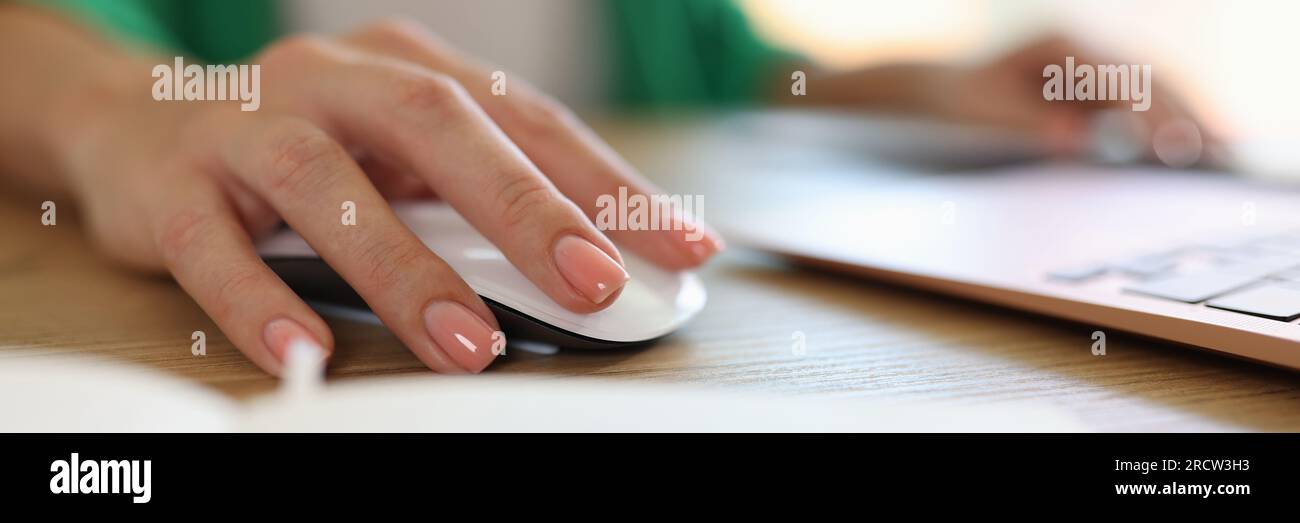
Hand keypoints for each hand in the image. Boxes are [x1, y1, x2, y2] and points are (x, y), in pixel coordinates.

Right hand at [52, 19, 723, 375]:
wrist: (135, 121)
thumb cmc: (304, 140)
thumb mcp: (398, 148)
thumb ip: (479, 192)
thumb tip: (596, 264)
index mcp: (405, 67)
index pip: (525, 119)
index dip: (606, 182)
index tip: (681, 245)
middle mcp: (332, 80)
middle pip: (435, 128)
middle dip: (522, 209)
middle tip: (592, 284)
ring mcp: (246, 126)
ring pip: (326, 187)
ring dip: (405, 270)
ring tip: (472, 346)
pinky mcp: (172, 188)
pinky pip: (212, 249)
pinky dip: (260, 303)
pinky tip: (309, 353)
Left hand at [803, 35, 1218, 164]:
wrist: (938, 90)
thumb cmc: (958, 99)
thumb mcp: (987, 113)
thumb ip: (1032, 124)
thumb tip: (1078, 140)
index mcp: (1061, 44)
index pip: (1120, 77)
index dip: (1150, 111)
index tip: (1171, 142)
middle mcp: (1082, 48)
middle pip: (1147, 76)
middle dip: (1181, 111)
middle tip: (1212, 148)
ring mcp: (1088, 67)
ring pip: (1148, 88)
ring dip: (1179, 117)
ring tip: (1215, 150)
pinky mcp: (1089, 90)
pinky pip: (1133, 104)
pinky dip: (1159, 124)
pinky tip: (1183, 149)